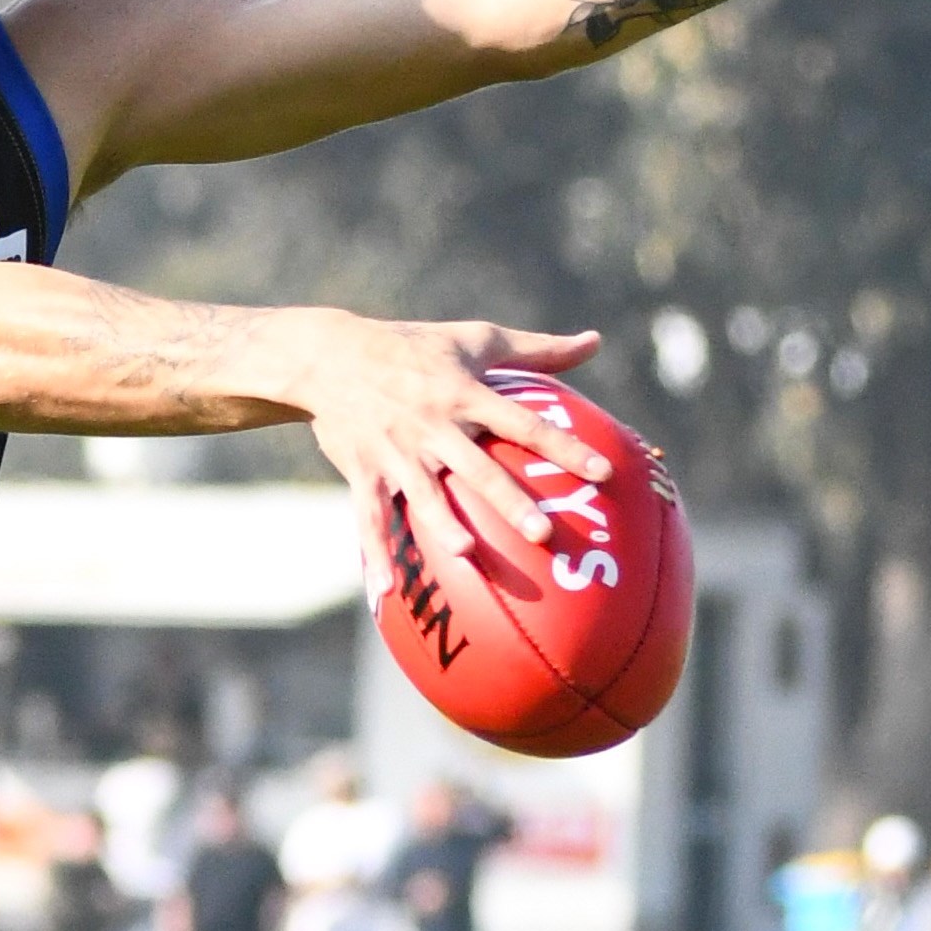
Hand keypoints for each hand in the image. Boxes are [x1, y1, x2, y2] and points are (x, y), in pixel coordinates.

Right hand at [301, 317, 605, 586]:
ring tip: (466, 553)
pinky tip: (387, 591)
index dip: (563, 448)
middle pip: (478, 469)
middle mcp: (434, 426)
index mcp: (465, 394)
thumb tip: (596, 342)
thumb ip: (538, 350)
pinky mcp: (364, 472)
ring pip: (424, 495)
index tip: (602, 472)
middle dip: (509, 501)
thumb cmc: (413, 347)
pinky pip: (370, 518)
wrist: (328, 356)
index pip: (524, 423)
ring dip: (443, 526)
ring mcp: (397, 453)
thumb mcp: (475, 340)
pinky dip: (375, 554)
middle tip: (542, 533)